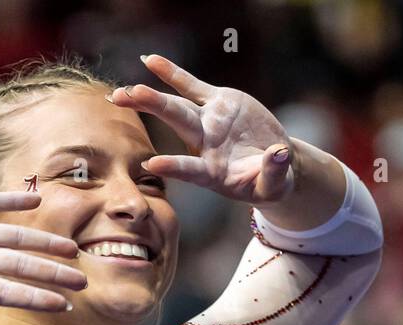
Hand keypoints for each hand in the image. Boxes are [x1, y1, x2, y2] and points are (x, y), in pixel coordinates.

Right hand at [0, 184, 86, 310]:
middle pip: (21, 266)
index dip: (35, 298)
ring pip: (16, 237)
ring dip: (44, 242)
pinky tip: (39, 200)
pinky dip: (16, 200)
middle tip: (83, 280)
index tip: (62, 304)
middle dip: (52, 273)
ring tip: (73, 248)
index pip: (8, 291)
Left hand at [109, 54, 296, 205]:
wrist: (273, 161)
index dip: (174, 166)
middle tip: (123, 97)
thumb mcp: (276, 185)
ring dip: (151, 95)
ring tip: (126, 88)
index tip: (152, 163)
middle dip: (152, 108)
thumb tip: (278, 154)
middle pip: (176, 123)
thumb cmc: (271, 181)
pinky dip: (172, 73)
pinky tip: (150, 61)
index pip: (190, 169)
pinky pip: (191, 86)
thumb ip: (274, 173)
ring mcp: (208, 122)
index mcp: (213, 173)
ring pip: (177, 105)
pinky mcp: (217, 103)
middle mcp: (204, 145)